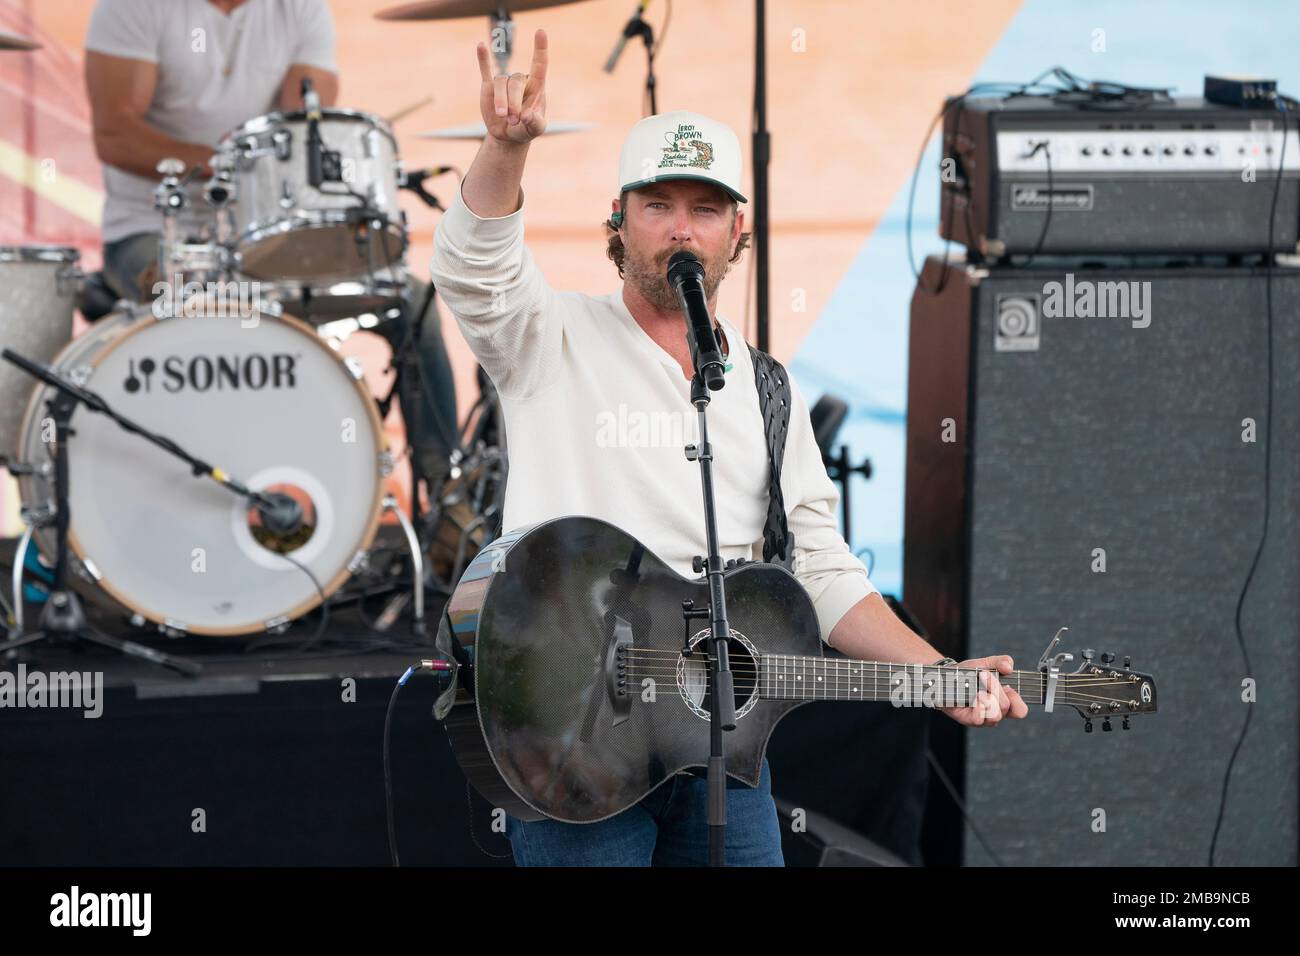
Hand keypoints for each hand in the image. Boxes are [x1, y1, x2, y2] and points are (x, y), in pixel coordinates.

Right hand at [477, 28, 547, 144]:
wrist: (508, 136)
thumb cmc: (526, 128)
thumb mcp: (535, 129)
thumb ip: (535, 123)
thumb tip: (527, 116)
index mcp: (536, 87)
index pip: (539, 64)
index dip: (540, 48)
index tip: (540, 32)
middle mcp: (520, 81)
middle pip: (516, 82)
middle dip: (514, 102)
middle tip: (514, 120)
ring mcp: (504, 82)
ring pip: (500, 82)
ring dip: (501, 101)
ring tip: (503, 117)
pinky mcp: (489, 86)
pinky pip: (485, 69)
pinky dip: (483, 59)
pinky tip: (481, 46)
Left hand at [939, 655, 1027, 726]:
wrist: (947, 676)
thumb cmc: (969, 672)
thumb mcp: (986, 663)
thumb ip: (1001, 661)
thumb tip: (1009, 668)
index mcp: (1003, 701)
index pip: (1020, 710)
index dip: (1017, 699)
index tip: (1006, 685)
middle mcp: (995, 712)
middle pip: (1005, 707)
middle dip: (995, 688)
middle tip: (984, 676)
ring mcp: (983, 718)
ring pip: (995, 716)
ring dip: (986, 698)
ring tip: (977, 689)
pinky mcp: (969, 720)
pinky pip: (979, 720)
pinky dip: (978, 707)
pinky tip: (973, 698)